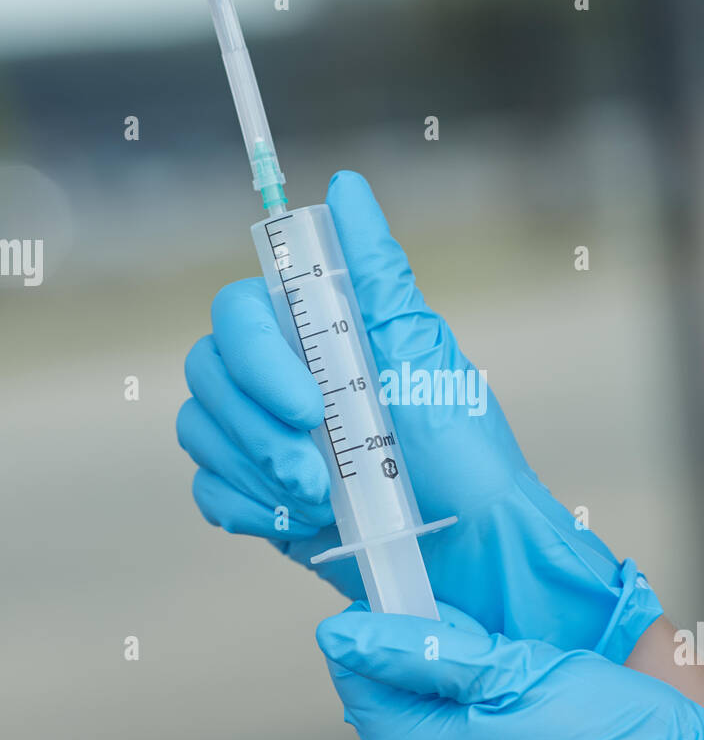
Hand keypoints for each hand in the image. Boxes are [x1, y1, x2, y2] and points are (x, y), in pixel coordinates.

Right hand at [177, 170, 660, 658]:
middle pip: (207, 371)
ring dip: (256, 470)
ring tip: (322, 502)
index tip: (310, 407)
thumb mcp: (422, 353)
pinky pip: (209, 491)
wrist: (468, 553)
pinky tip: (297, 523)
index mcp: (315, 335)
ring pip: (200, 430)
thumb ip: (375, 273)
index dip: (258, 358)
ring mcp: (262, 436)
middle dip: (257, 429)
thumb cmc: (460, 449)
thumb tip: (345, 185)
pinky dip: (248, 507)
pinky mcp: (258, 496)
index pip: (238, 313)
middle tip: (317, 474)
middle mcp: (280, 377)